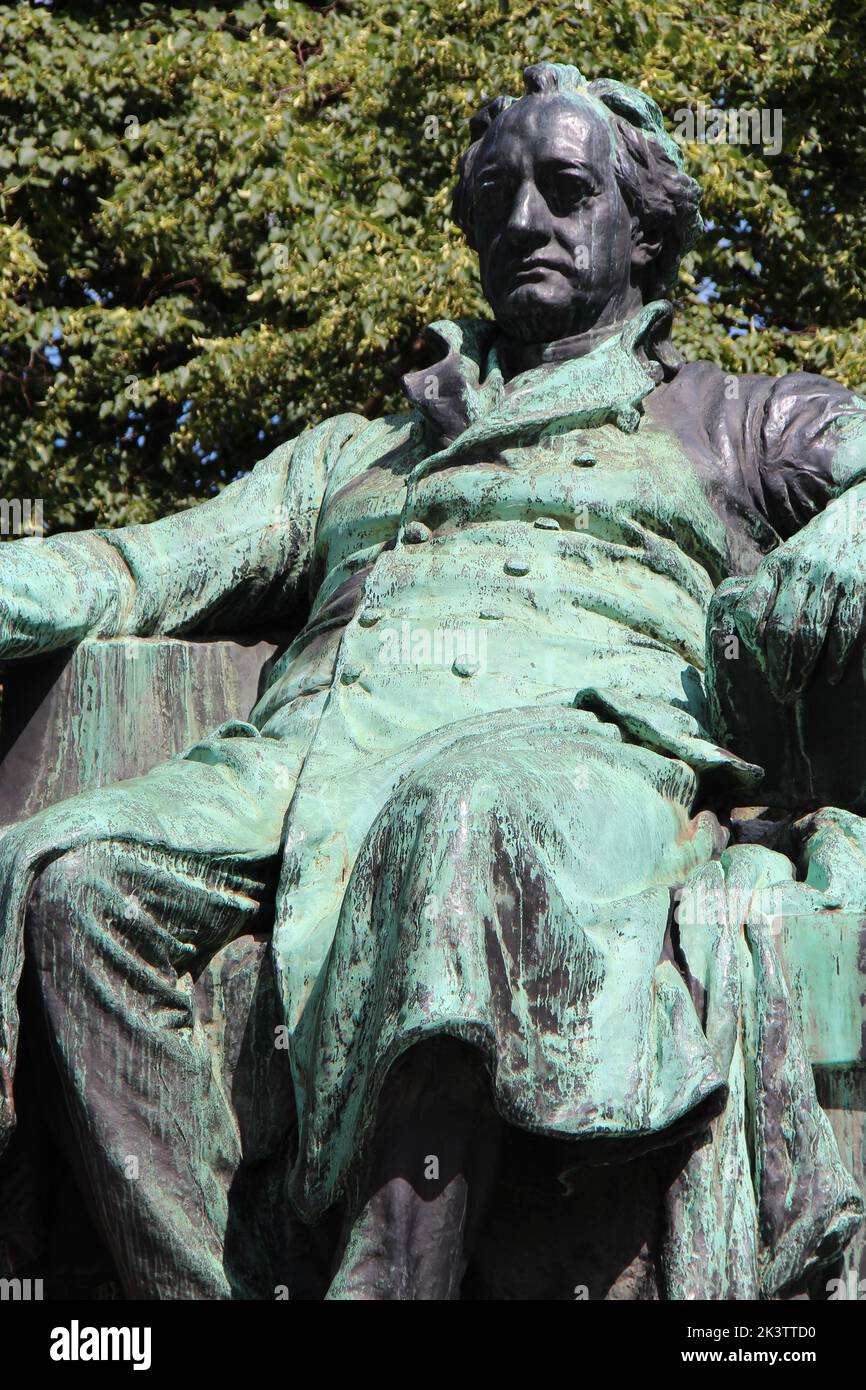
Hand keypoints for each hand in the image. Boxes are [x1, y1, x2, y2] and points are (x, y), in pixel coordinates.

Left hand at [731, 488, 865, 701]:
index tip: (755, 665)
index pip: (749, 610)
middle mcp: (800, 570)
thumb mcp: (782, 563)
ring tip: (797, 690)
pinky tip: (831, 676)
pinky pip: (846, 628)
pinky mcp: (859, 584)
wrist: (855, 519)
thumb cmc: (810, 553)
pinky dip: (838, 657)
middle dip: (777, 667)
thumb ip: (763, 593)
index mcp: (774, 566)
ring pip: (811, 632)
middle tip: (777, 692)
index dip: (749, 642)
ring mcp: (831, 577)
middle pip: (781, 629)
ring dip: (802, 668)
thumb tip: (737, 638)